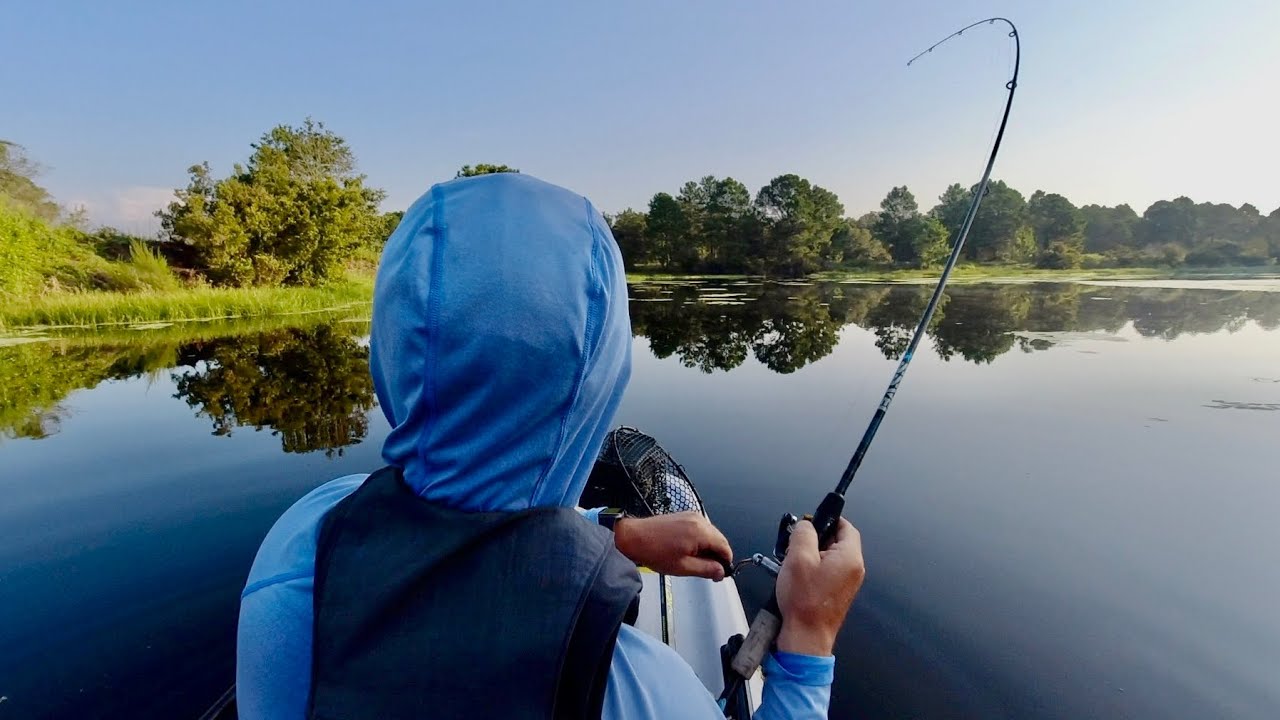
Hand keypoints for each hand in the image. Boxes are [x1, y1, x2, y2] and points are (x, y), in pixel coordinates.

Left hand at [613, 512, 733, 580]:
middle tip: (706, 570)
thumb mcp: (683, 567)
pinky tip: (687, 550)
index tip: (719, 574)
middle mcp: (699, 519)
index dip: (725, 562)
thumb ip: (707, 569)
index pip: (725, 547)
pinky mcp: (683, 516)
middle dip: (716, 555)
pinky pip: (699, 529)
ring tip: (693, 561)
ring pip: (709, 534)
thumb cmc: (655, 552)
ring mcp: (690, 515)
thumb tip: (722, 572)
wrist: (632, 537)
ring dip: (707, 548)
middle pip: (719, 539)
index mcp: (701, 531)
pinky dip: (699, 540)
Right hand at [775, 518, 864, 655]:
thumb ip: (804, 533)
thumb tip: (806, 525)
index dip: (828, 519)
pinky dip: (812, 569)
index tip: (810, 521)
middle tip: (796, 544)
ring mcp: (846, 583)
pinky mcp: (836, 594)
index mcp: (849, 557)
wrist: (805, 637)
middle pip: (837, 541)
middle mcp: (853, 569)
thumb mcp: (798, 557)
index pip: (846, 527)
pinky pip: (826, 572)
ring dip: (811, 554)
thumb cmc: (804, 601)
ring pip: (829, 557)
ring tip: (793, 562)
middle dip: (815, 538)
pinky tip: (796, 576)